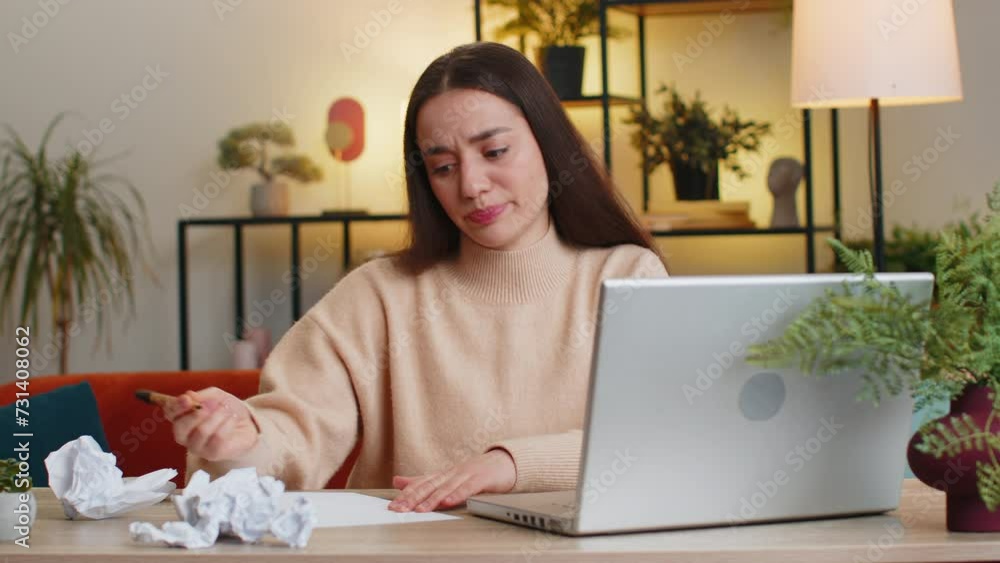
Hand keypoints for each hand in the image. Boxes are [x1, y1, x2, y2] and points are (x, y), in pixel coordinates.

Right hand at [164, 387, 258, 461]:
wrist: (248, 424)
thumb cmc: (226, 410)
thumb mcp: (215, 396)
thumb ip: (202, 396)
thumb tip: (189, 395)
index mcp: (182, 419)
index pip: (171, 414)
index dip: (176, 406)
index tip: (187, 399)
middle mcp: (185, 436)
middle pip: (180, 427)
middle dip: (196, 414)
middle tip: (213, 404)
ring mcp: (198, 447)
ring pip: (201, 431)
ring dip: (216, 417)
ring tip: (226, 410)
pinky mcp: (213, 454)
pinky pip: (217, 438)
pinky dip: (227, 424)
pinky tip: (232, 419)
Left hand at [388, 449, 516, 512]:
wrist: (501, 463)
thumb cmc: (473, 473)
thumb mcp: (445, 477)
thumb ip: (422, 480)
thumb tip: (397, 481)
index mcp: (442, 475)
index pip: (421, 484)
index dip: (406, 495)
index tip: (393, 506)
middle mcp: (451, 474)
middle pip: (430, 486)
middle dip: (413, 498)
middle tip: (400, 508)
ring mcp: (466, 475)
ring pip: (446, 488)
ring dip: (432, 499)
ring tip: (420, 509)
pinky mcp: (481, 479)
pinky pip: (468, 488)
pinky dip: (458, 495)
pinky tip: (449, 502)